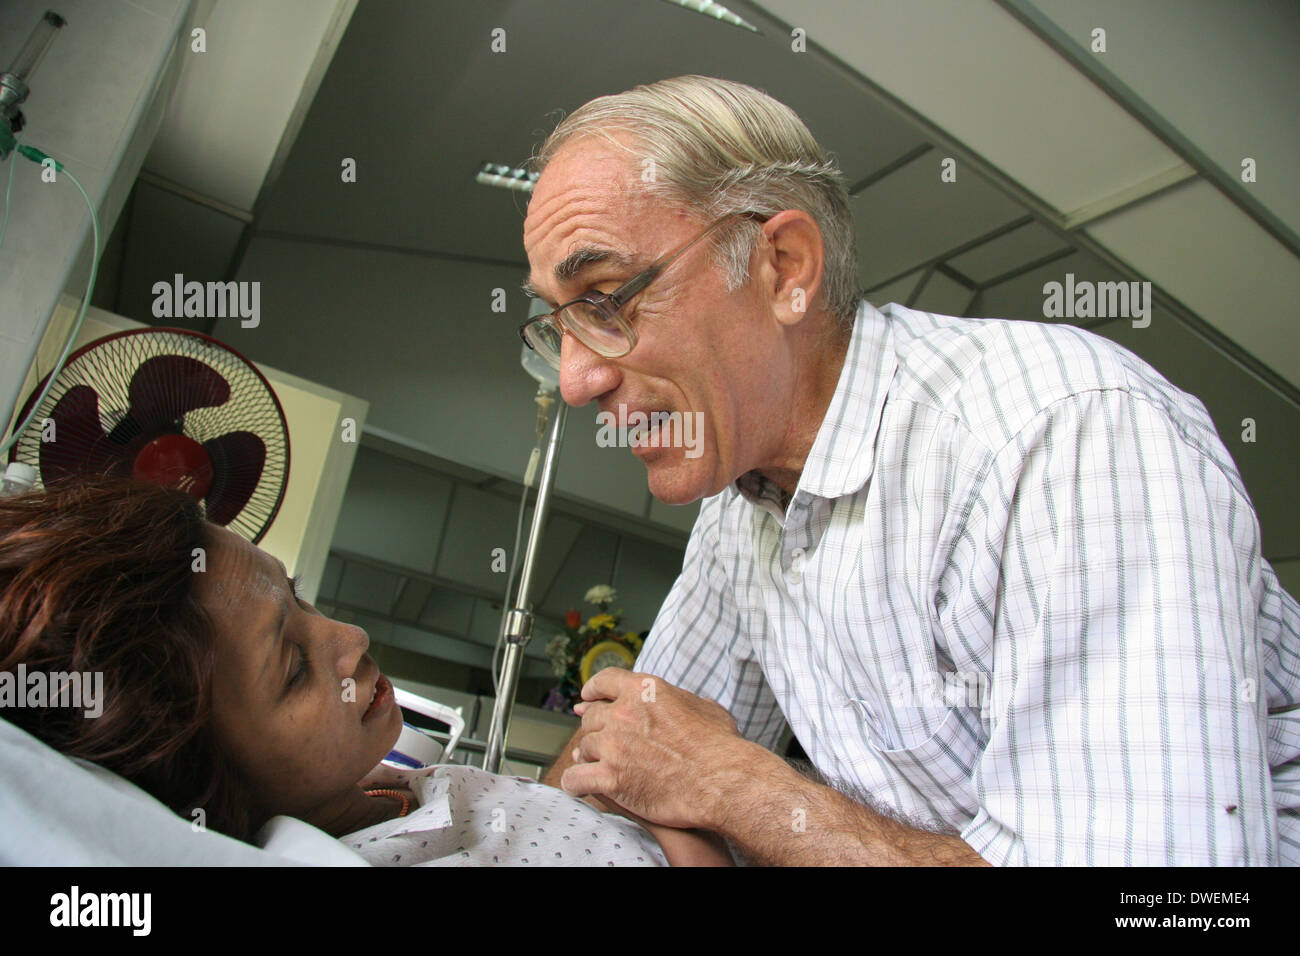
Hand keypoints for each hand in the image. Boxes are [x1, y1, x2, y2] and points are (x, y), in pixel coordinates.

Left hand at [560, 669, 750, 829]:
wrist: (721, 781)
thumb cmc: (720, 747)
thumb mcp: (707, 708)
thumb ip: (688, 701)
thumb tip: (691, 702)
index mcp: (645, 689)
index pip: (605, 681)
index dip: (593, 689)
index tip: (587, 697)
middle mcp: (624, 712)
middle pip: (591, 716)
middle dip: (593, 728)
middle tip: (595, 737)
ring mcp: (614, 744)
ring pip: (584, 746)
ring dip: (588, 756)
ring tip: (592, 765)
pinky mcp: (611, 777)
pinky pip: (577, 778)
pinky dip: (575, 783)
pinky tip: (578, 786)